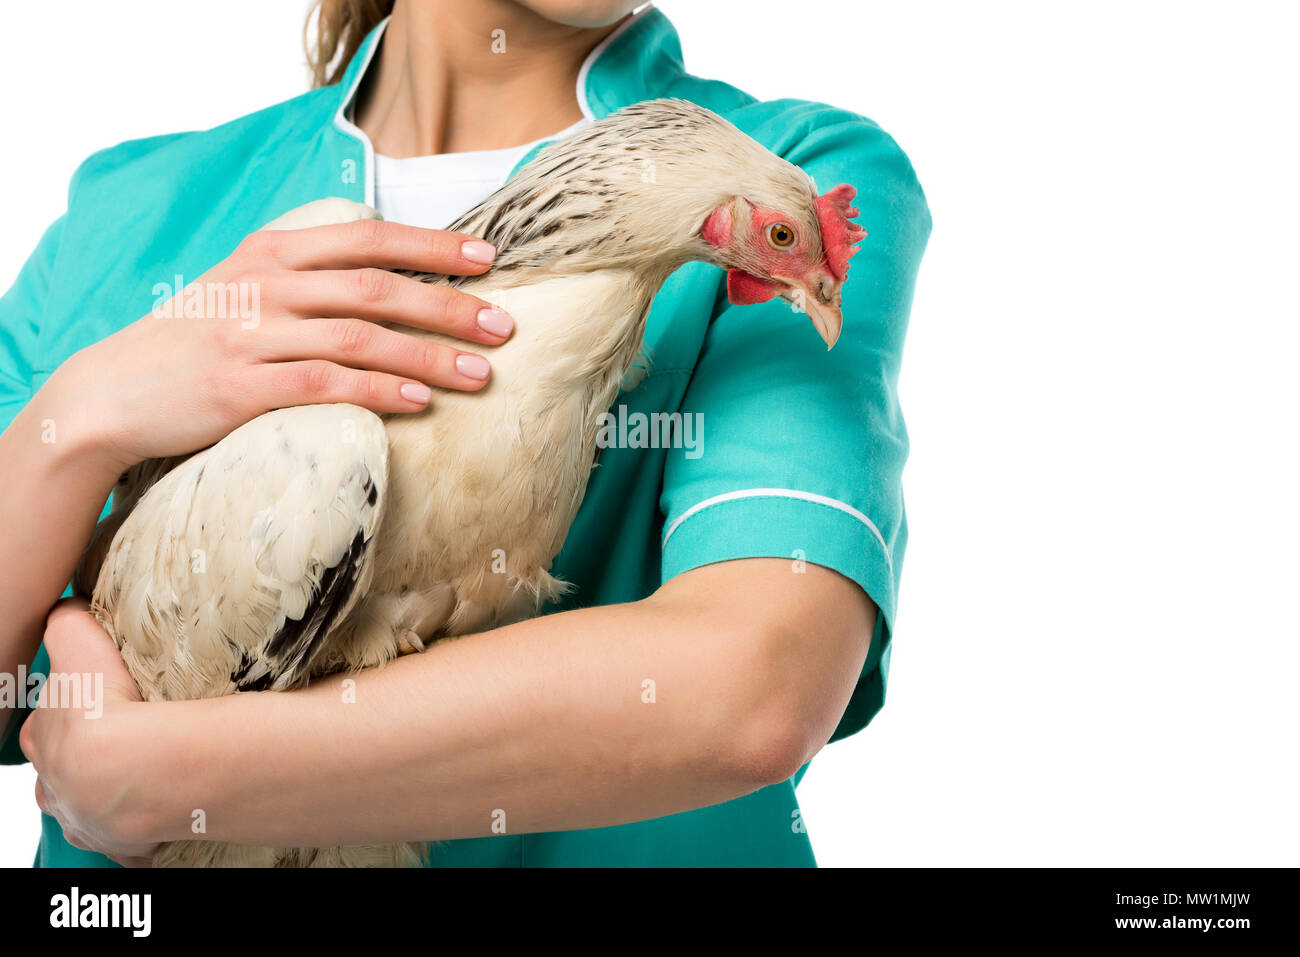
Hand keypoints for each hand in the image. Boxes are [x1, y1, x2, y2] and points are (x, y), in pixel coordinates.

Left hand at [19, 599, 160, 866]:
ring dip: (112, 797)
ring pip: (92, 809)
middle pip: (64, 772)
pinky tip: (164, 813)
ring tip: (148, 776)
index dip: (70, 712)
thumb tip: (69, 607)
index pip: (47, 725)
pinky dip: (147, 831)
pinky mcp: (127, 845)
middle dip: (86, 760)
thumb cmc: (106, 711)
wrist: (138, 772)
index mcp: (44, 742)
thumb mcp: (79, 646)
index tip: (97, 704)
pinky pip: (134, 843)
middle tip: (127, 739)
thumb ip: (69, 624)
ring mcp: (90, 821)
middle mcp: (57, 788)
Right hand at [41, 218, 514, 471]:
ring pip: (360, 338)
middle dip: (449, 305)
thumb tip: (392, 276)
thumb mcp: (247, 286)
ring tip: (483, 374)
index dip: (433, 245)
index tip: (490, 257)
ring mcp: (253, 335)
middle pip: (377, 287)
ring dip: (429, 355)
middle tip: (504, 326)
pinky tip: (421, 401)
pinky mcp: (241, 387)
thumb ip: (310, 275)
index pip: (369, 237)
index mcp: (274, 251)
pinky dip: (379, 390)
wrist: (113, 389)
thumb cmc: (198, 338)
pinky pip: (325, 384)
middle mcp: (267, 285)